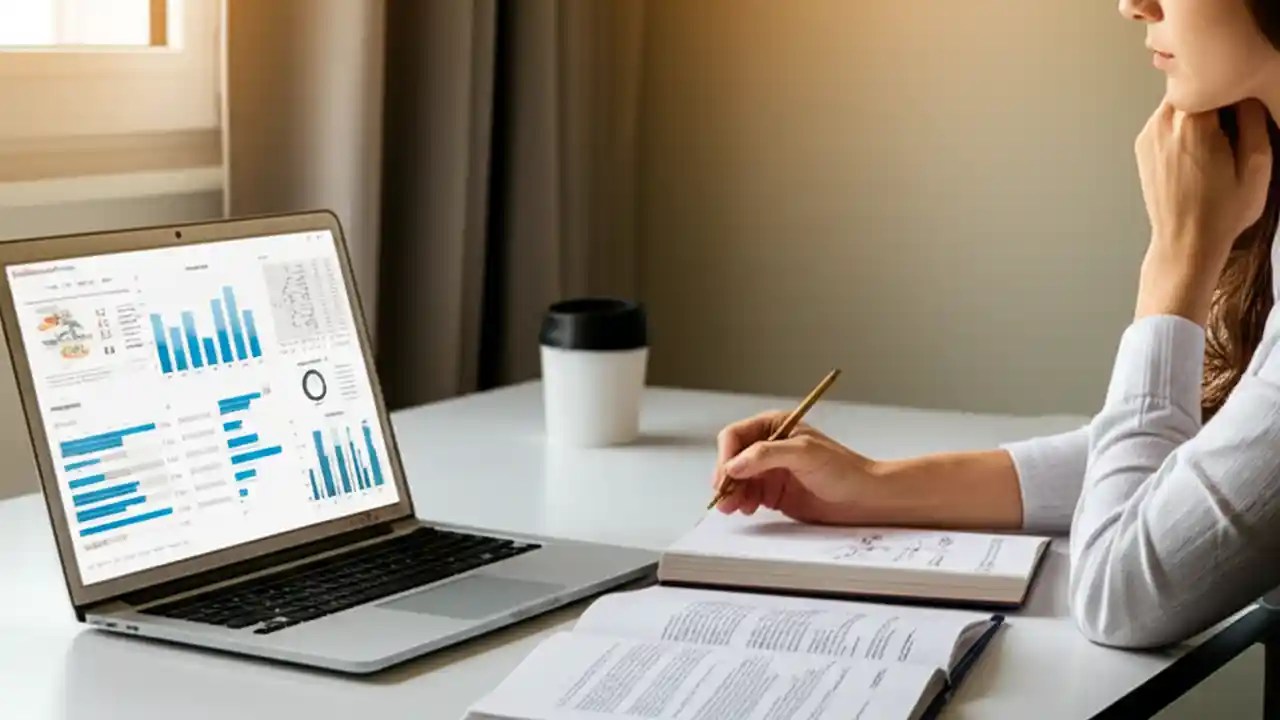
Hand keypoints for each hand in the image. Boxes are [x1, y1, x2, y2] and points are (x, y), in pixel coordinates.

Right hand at [711, 411, 884, 524]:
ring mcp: (770, 471)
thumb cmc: (844, 469)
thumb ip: (766, 454)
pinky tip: (747, 508)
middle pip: (732, 459)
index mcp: (775, 426)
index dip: (726, 455)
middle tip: (725, 497)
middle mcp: (768, 446)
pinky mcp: (773, 492)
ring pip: (737, 479)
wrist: (864, 498)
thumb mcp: (804, 453)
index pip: (736, 436)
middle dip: (725, 478)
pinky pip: (748, 495)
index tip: (726, 475)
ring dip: (731, 492)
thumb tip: (734, 464)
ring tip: (733, 507)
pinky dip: (742, 502)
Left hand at [1134, 98, 1271, 322]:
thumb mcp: (1257, 165)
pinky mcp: (1142, 146)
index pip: (1215, 78)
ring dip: (1198, 112)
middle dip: (1215, 98)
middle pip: (1193, 86)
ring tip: (1215, 142)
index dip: (1234, 88)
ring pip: (1178, 102)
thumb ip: (1254, 120)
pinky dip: (1182, 127)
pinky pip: (1166, 120)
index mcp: (1192, 122)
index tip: (1244, 108)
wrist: (1184, 243)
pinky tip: (1197, 152)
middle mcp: (1163, 122)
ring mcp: (1148, 134)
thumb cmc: (1222, 212)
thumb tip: (1248, 93)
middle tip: (1231, 127)